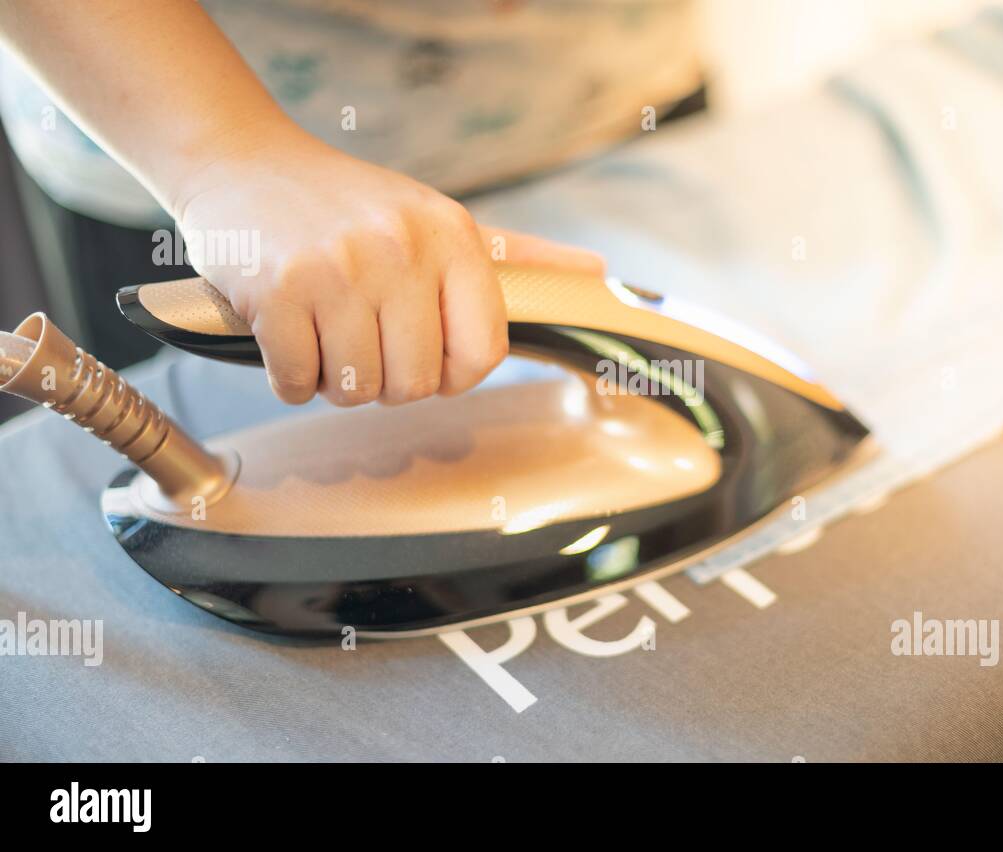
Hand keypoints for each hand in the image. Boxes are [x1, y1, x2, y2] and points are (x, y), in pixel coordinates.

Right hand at [170, 129, 602, 405]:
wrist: (244, 160)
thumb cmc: (350, 205)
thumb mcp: (440, 218)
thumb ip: (520, 255)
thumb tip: (598, 272)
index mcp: (453, 236)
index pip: (482, 354)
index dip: (450, 374)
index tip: (425, 357)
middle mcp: (401, 249)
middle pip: (414, 385)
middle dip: (384, 379)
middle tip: (360, 336)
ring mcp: (337, 270)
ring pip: (356, 391)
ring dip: (334, 378)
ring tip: (323, 327)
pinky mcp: (276, 291)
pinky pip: (296, 384)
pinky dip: (288, 375)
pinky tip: (286, 330)